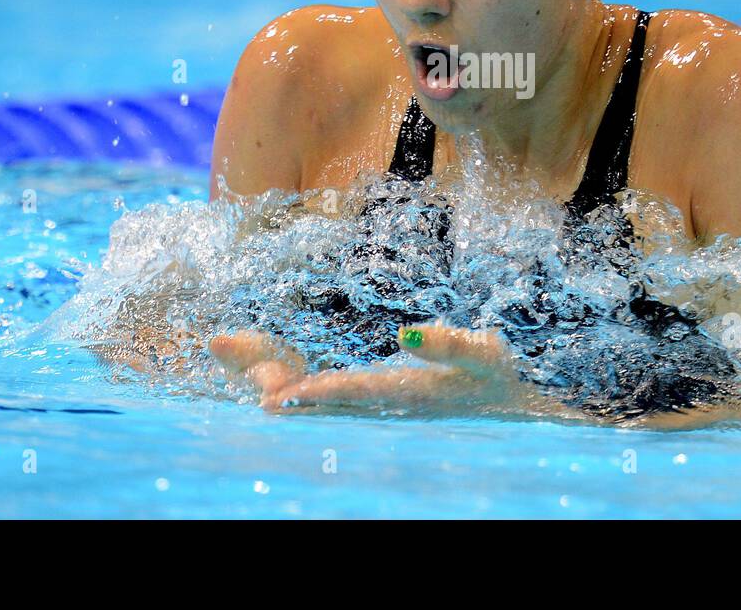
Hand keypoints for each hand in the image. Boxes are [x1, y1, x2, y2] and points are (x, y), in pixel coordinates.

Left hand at [210, 322, 556, 416]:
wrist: (513, 403)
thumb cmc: (499, 374)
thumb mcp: (483, 354)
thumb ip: (447, 344)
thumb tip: (405, 334)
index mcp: (406, 394)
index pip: (351, 393)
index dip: (311, 394)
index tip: (273, 397)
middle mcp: (383, 406)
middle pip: (320, 399)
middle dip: (276, 384)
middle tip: (228, 356)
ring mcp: (376, 405)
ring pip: (317, 398)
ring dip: (278, 382)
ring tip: (234, 360)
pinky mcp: (375, 399)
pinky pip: (325, 392)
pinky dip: (294, 381)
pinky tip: (270, 373)